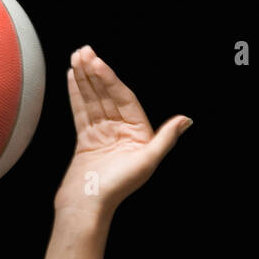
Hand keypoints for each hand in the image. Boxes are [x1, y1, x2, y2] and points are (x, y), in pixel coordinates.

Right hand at [53, 45, 190, 214]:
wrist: (86, 207)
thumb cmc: (117, 188)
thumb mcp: (147, 161)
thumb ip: (166, 138)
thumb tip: (186, 120)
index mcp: (139, 135)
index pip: (124, 98)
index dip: (110, 79)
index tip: (97, 62)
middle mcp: (123, 132)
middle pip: (108, 96)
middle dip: (95, 73)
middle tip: (83, 51)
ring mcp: (104, 135)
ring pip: (93, 100)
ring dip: (84, 79)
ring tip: (75, 58)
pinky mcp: (87, 140)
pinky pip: (82, 112)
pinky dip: (76, 94)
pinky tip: (71, 77)